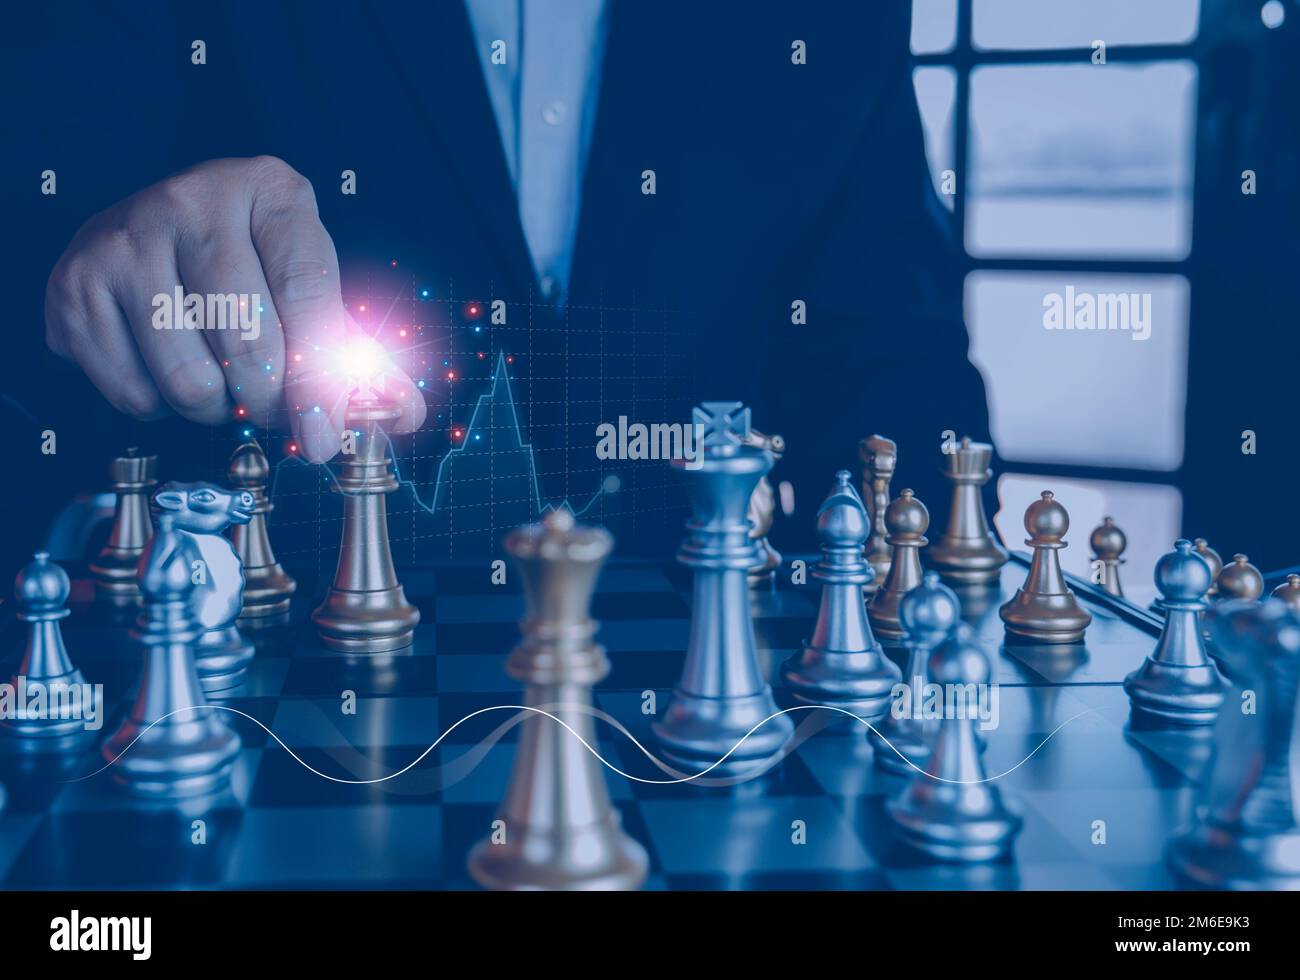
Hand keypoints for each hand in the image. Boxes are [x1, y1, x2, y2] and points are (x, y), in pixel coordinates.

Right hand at [44, 156, 425, 460]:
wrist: (157, 226)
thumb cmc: (254, 262)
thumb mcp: (310, 284)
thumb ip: (357, 350)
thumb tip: (404, 412)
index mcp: (272, 192)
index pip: (308, 295)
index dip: (322, 378)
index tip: (326, 435)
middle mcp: (194, 202)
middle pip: (249, 345)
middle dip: (271, 400)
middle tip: (272, 403)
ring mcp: (126, 238)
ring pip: (189, 379)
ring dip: (215, 407)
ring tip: (220, 377)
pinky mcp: (77, 282)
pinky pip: (134, 392)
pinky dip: (159, 404)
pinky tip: (166, 362)